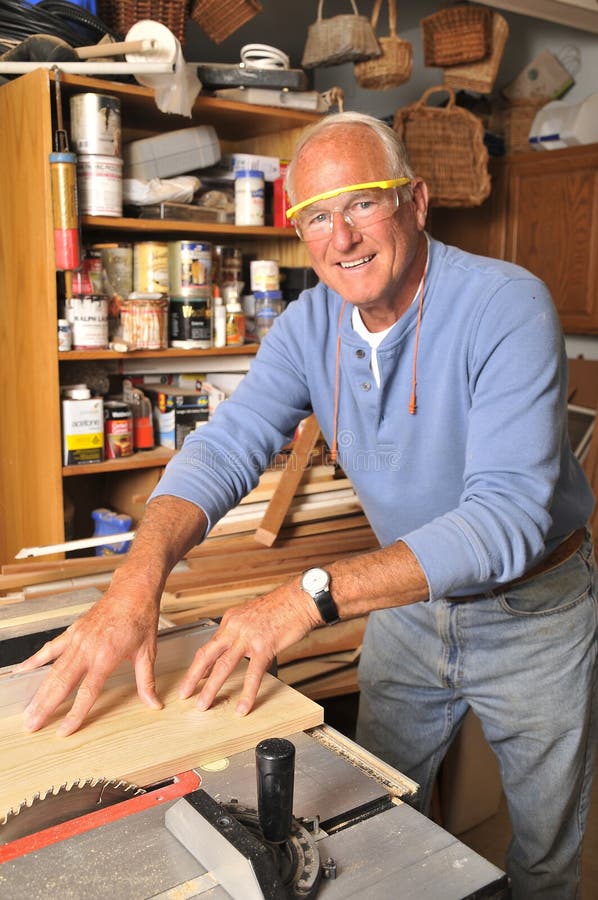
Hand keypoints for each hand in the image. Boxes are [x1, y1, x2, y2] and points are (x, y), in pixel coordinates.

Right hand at [17, 568, 162, 735]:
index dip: (75, 714)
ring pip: (53, 670)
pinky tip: (22, 670)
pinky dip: (35, 660)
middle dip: (46, 707)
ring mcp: (77, 639)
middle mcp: (88, 649)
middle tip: (32, 726)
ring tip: (28, 710)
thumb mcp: (148, 652)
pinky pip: (50, 648)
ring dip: (39, 691)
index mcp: (106, 657)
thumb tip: (154, 704)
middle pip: (62, 684)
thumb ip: (147, 682)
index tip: (63, 731)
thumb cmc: (140, 619)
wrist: (132, 591)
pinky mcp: (73, 631)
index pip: (87, 692)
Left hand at [178, 582, 321, 715]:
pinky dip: (247, 693)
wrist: (300, 599)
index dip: (199, 665)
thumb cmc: (282, 607)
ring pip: (224, 666)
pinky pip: (253, 674)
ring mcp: (248, 637)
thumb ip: (241, 632)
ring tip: (204, 705)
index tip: (193, 679)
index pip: (209, 645)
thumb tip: (234, 650)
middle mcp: (235, 627)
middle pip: (207, 655)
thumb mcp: (252, 615)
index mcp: (231, 620)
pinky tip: (243, 707)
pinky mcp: (264, 646)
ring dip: (211, 688)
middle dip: (193, 677)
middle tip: (184, 694)